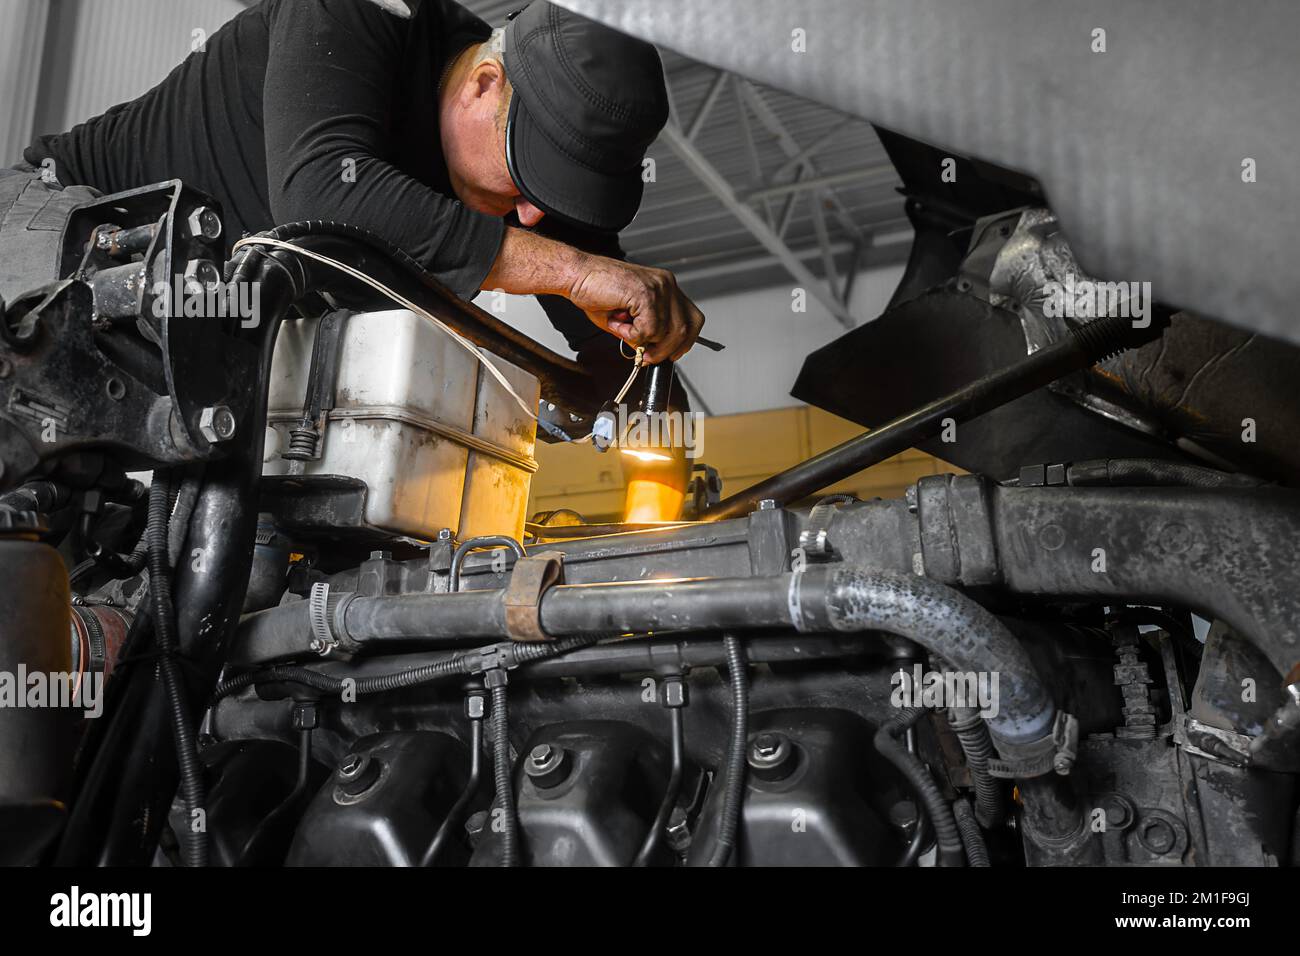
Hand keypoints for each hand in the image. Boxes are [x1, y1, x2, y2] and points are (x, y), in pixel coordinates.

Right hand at [567, 256, 704, 362]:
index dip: (684, 341)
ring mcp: (658, 287)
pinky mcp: (645, 293)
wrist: (576, 275)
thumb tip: (651, 352)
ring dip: (643, 341)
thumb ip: (643, 334)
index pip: (692, 319)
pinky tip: (617, 322)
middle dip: (666, 350)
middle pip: (686, 328)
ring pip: (668, 332)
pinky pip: (648, 330)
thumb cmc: (596, 291)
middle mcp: (666, 284)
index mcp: (665, 287)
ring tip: (622, 328)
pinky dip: (631, 335)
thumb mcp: (626, 319)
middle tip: (646, 356)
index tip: (668, 353)